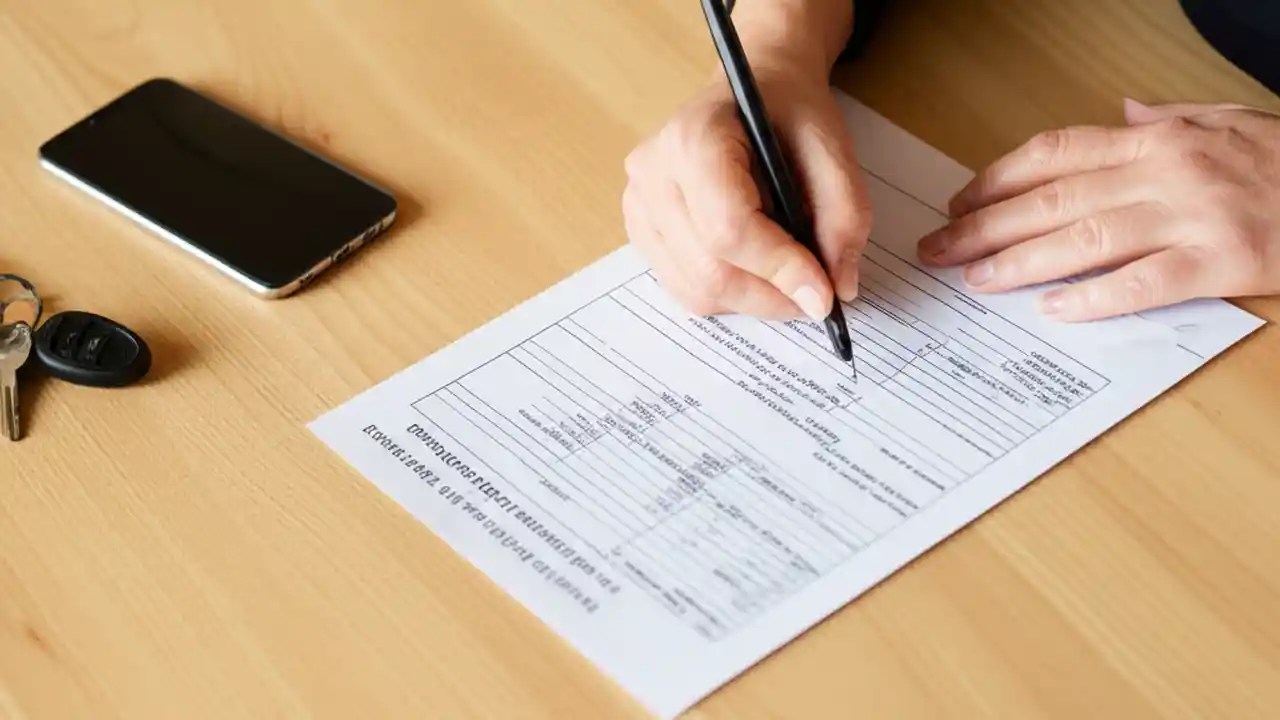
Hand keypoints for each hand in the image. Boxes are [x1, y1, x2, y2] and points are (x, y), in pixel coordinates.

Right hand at [622, 66, 870, 320]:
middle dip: (771, 295)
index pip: (729, 227)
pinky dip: (728, 294)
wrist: (752, 92)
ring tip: (786, 276)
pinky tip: (754, 268)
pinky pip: (683, 288)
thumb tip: (838, 290)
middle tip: (816, 297)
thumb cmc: (789, 115)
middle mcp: (652, 171)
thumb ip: (844, 217)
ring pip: (695, 289)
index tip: (824, 295)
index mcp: (695, 137)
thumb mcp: (834, 150)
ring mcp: (637, 202)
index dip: (779, 269)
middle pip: (709, 269)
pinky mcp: (639, 227)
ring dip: (752, 300)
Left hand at [918, 100, 1279, 320]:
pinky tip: (1055, 308)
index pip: (1056, 154)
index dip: (998, 179)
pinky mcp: (1221, 260)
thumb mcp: (1226, 122)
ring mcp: (1192, 216)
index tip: (959, 202)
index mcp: (1157, 139)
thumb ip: (1167, 119)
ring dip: (1022, 261)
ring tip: (977, 280)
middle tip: (940, 250)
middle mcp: (1164, 172)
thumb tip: (1120, 111)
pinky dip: (1096, 295)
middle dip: (986, 225)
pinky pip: (1145, 281)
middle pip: (1053, 198)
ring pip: (1085, 237)